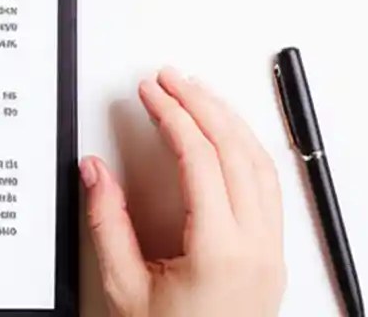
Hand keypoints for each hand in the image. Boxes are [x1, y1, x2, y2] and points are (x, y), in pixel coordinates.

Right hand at [81, 68, 284, 316]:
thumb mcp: (124, 289)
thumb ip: (107, 223)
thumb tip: (94, 172)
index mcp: (219, 251)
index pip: (200, 159)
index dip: (172, 116)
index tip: (150, 92)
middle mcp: (256, 247)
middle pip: (237, 150)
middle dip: (202, 104)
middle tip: (170, 78)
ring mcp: (271, 252)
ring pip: (261, 165)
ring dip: (229, 122)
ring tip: (197, 94)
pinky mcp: (272, 258)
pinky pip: (269, 187)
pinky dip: (246, 150)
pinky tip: (227, 137)